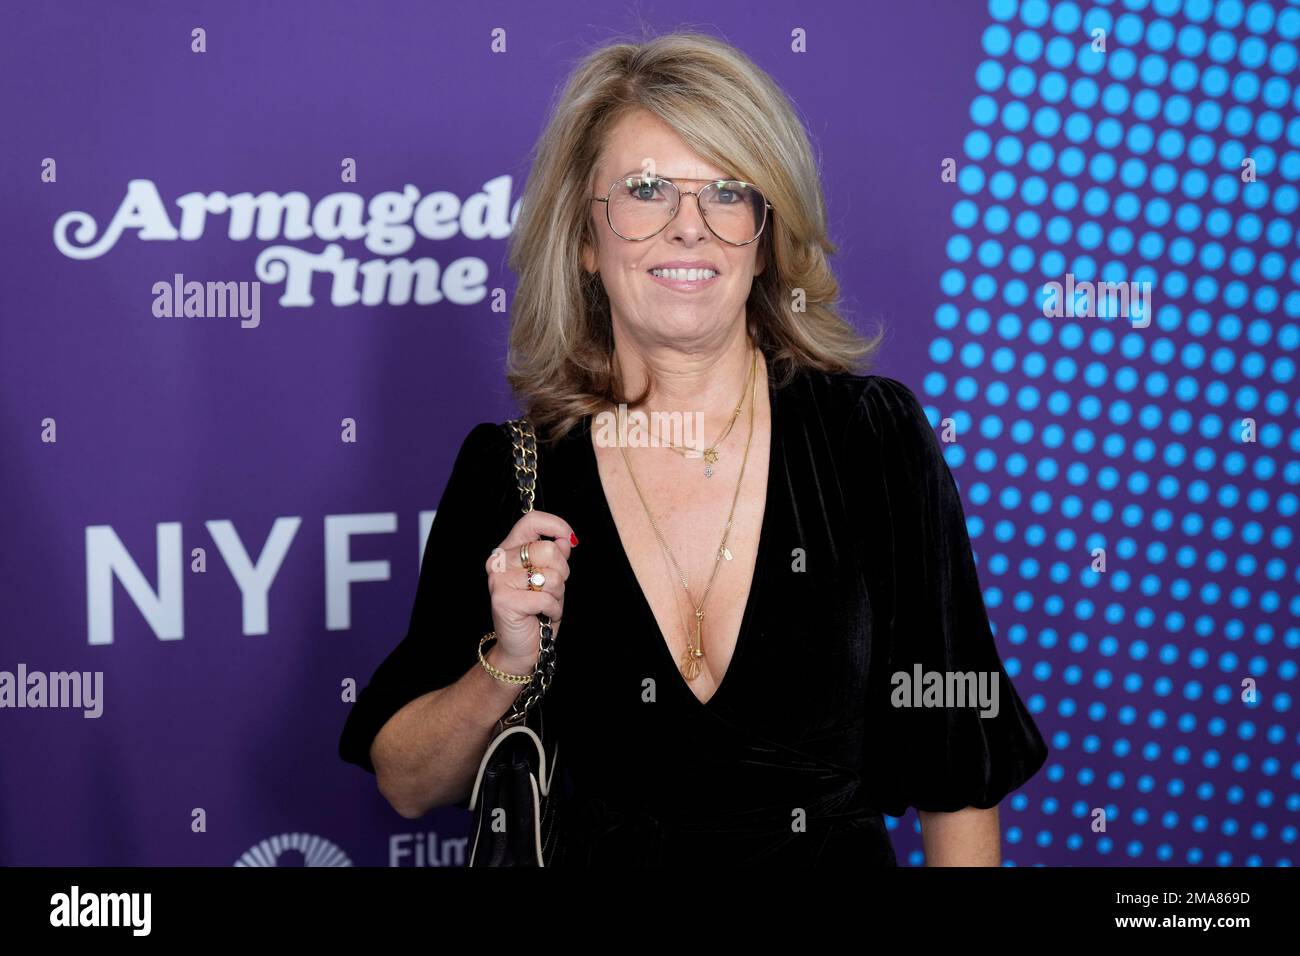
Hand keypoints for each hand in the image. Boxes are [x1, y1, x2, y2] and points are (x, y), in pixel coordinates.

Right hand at [483, 510, 574, 669]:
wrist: (522, 646)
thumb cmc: (537, 610)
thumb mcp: (551, 577)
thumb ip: (556, 555)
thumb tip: (564, 540)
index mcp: (509, 549)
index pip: (531, 521)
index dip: (556, 525)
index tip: (569, 539)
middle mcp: (499, 561)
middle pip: (548, 550)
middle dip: (562, 571)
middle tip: (553, 588)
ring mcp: (499, 580)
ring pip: (551, 576)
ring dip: (557, 594)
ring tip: (545, 603)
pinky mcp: (503, 600)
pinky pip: (546, 598)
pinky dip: (553, 609)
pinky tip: (543, 615)